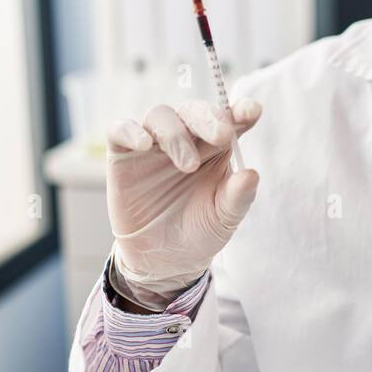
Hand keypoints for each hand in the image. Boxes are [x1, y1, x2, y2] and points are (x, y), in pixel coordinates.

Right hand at [105, 98, 262, 309]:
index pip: (231, 119)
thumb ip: (238, 196)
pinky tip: (143, 144)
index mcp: (217, 147)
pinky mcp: (123, 155)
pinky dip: (130, 131)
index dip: (242, 111)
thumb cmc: (199, 230)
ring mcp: (153, 144)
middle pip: (195, 111)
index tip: (252, 111)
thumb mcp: (224, 218)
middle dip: (209, 118)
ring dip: (176, 134)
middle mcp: (186, 138)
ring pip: (160, 115)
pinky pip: (119, 130)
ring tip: (188, 165)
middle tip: (222, 136)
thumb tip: (252, 174)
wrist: (163, 260)